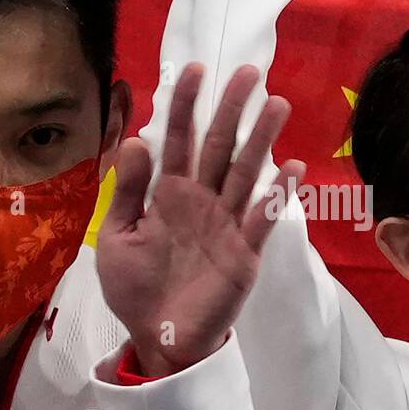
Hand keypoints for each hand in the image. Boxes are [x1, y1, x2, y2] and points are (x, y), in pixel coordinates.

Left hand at [96, 64, 305, 376]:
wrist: (157, 339)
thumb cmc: (136, 289)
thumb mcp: (116, 238)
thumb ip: (126, 192)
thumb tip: (135, 140)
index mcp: (168, 193)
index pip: (178, 140)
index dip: (185, 106)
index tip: (195, 70)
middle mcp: (201, 200)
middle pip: (220, 147)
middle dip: (232, 110)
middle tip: (248, 72)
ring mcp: (226, 224)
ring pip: (246, 173)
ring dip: (262, 140)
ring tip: (277, 106)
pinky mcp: (244, 253)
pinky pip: (261, 219)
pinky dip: (276, 196)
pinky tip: (292, 169)